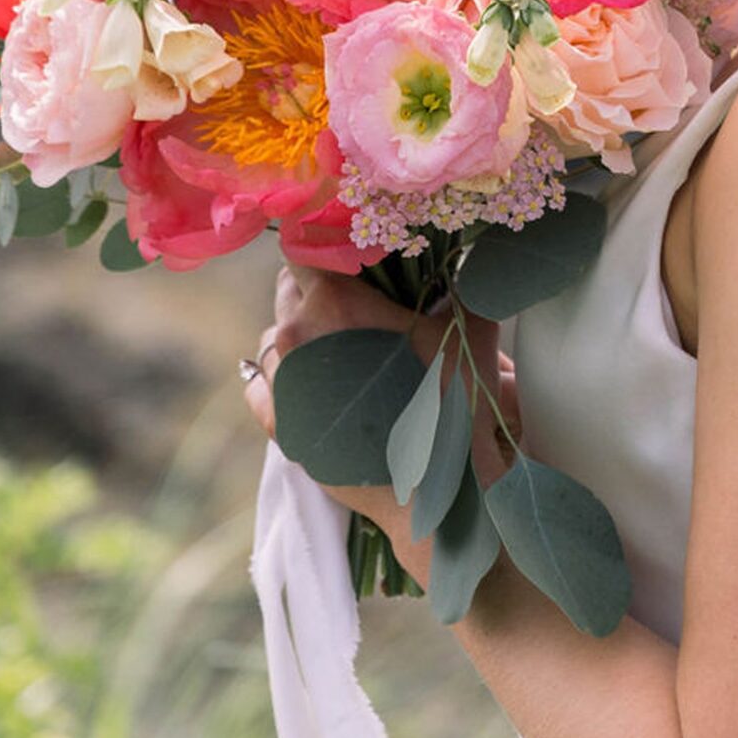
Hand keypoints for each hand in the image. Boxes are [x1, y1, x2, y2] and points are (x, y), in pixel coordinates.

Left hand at [241, 259, 523, 579]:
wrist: (437, 490)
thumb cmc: (452, 404)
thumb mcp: (467, 331)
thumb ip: (465, 283)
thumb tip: (478, 253)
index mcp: (332, 303)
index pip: (303, 250)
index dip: (325, 247)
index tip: (346, 256)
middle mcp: (294, 338)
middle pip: (287, 293)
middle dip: (315, 291)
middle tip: (351, 302)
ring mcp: (282, 386)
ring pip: (272, 340)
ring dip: (297, 336)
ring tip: (335, 347)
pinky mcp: (280, 429)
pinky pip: (260, 388)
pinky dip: (279, 380)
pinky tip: (307, 382)